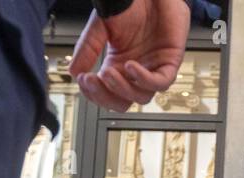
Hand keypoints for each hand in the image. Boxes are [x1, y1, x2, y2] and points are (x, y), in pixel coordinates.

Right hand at [70, 0, 191, 111]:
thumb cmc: (130, 5)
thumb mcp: (100, 28)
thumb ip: (87, 49)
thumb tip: (73, 73)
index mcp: (118, 67)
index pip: (106, 95)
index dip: (94, 93)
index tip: (83, 79)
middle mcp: (135, 72)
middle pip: (123, 103)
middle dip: (106, 96)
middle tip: (93, 80)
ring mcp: (153, 69)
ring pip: (141, 97)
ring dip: (122, 88)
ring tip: (108, 72)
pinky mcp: (170, 62)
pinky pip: (161, 83)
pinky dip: (144, 79)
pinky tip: (130, 66)